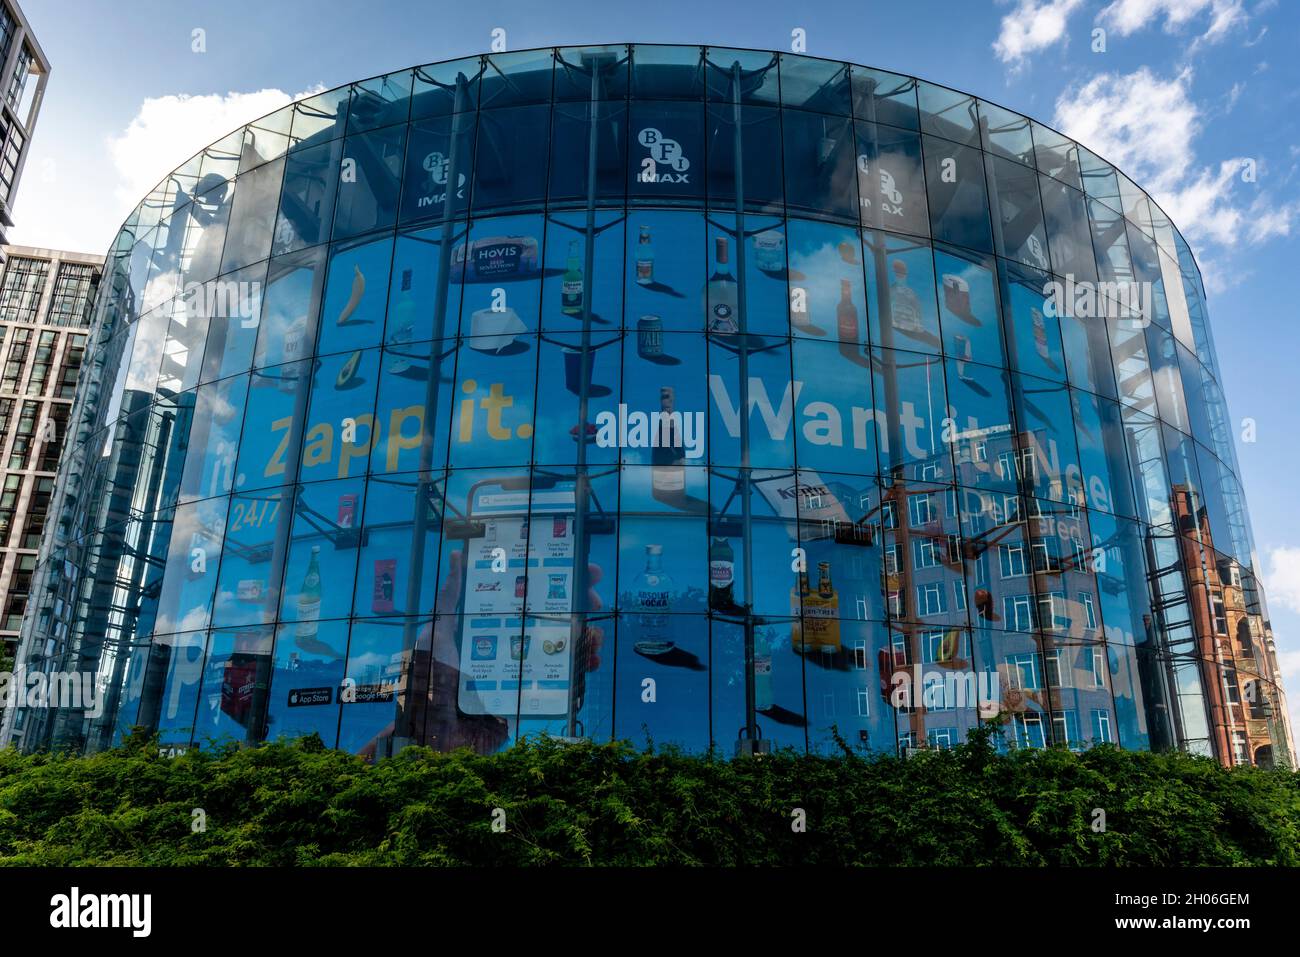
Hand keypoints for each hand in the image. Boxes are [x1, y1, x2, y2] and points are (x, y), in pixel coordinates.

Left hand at [428, 550, 605, 672]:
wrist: (441, 728)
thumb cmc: (435, 676)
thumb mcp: (439, 632)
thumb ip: (450, 599)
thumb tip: (456, 555)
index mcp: (498, 620)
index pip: (534, 592)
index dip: (560, 579)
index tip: (585, 570)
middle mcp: (517, 638)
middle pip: (557, 614)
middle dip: (582, 604)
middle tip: (593, 601)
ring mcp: (528, 663)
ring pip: (567, 643)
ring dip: (588, 636)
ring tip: (595, 637)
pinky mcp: (534, 688)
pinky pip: (566, 675)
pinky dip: (583, 667)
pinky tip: (591, 663)